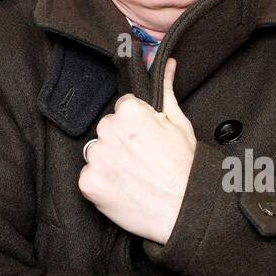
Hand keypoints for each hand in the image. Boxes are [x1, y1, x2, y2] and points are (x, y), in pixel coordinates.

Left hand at [78, 57, 197, 244]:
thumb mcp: (180, 124)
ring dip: (109, 164)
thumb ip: (166, 91)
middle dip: (120, 144)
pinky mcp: (88, 183)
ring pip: (97, 153)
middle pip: (106, 131)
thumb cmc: (187, 169)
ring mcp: (96, 157)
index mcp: (130, 110)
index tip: (148, 143)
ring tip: (134, 178)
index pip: (121, 110)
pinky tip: (123, 191)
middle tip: (143, 163)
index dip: (136, 128)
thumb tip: (166, 63)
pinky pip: (89, 178)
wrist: (185, 211)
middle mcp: (108, 129)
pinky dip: (102, 185)